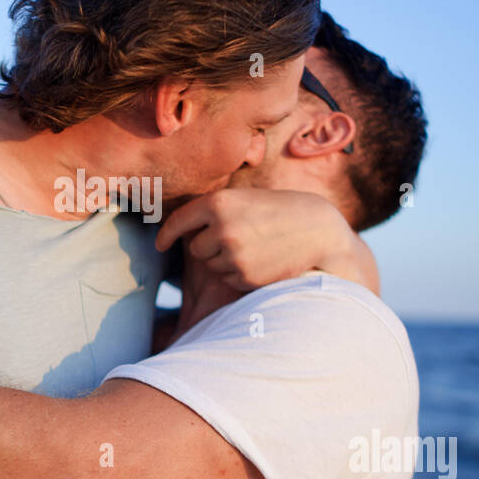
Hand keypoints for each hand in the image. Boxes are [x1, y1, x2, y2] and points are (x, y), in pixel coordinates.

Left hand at [157, 188, 379, 294]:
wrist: (318, 231)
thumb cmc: (281, 210)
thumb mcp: (245, 199)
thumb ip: (215, 211)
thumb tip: (182, 231)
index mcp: (218, 203)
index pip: (179, 222)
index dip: (166, 234)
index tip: (160, 244)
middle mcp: (221, 229)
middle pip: (195, 248)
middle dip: (209, 245)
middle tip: (239, 236)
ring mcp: (233, 255)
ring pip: (211, 265)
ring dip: (225, 260)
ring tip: (255, 247)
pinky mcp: (244, 277)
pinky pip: (228, 279)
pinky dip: (239, 273)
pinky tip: (261, 261)